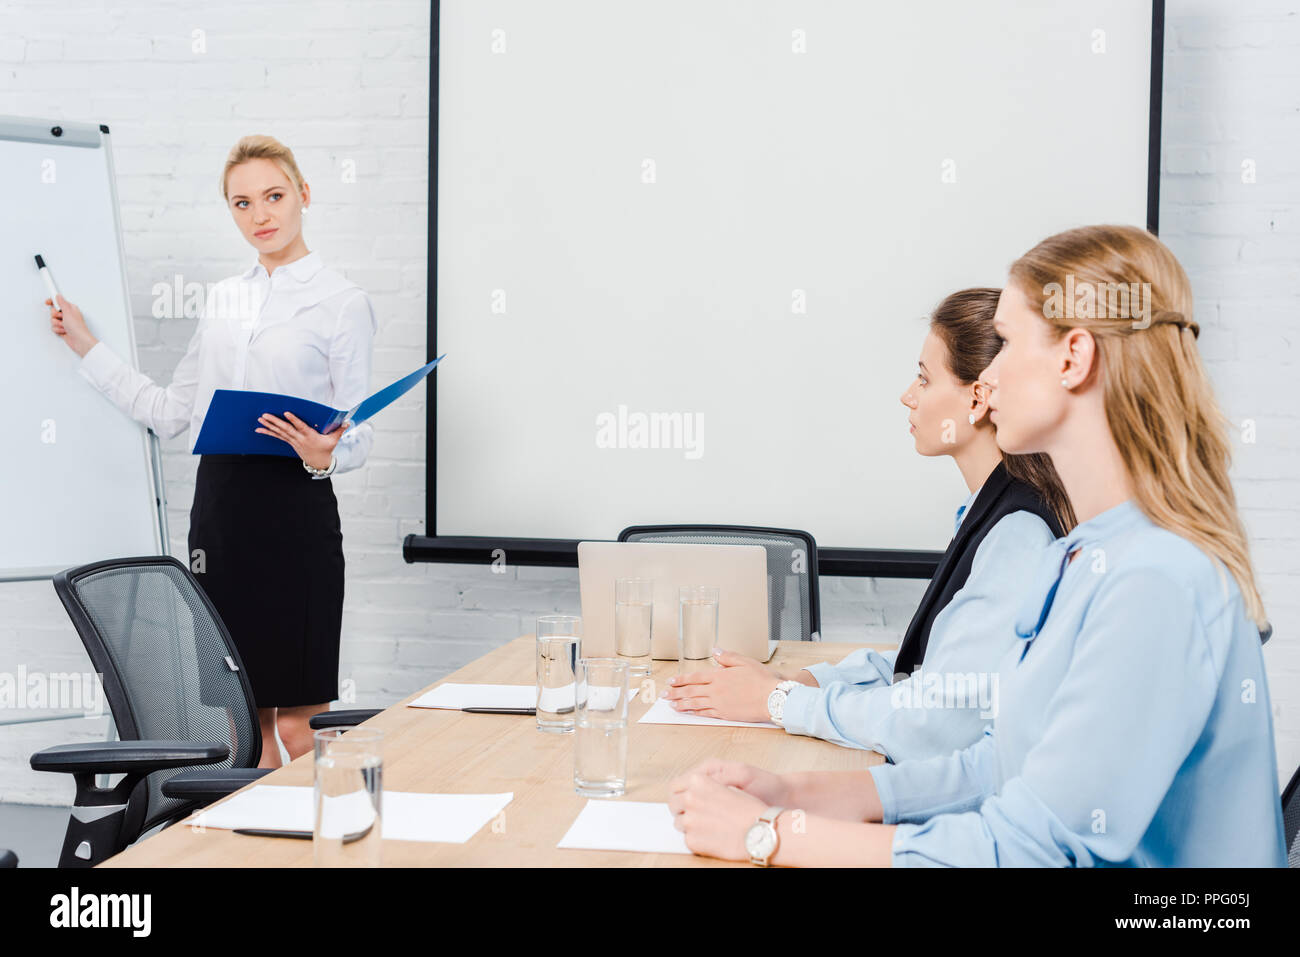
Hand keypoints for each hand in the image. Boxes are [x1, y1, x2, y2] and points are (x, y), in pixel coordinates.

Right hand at [47, 295, 98, 357]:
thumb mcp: (68, 312)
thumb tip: (59, 296)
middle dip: (55, 316)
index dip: (52, 302)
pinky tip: (64, 331)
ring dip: (57, 324)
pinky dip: (58, 330)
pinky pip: (54, 327)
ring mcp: (65, 323)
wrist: (79, 341)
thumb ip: (62, 303)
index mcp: (70, 309)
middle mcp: (67, 315)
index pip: (59, 302)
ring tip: (64, 326)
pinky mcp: (62, 329)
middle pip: (53, 312)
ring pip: (53, 320)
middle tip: (61, 318)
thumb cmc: (77, 327)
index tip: (47, 302)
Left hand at [255, 411, 349, 469]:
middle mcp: (300, 439)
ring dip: (269, 426)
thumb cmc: (326, 449)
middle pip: (286, 429)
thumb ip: (340, 430)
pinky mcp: (290, 443)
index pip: (301, 427)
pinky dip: (269, 432)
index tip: (287, 413)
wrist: (319, 462)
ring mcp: (293, 441)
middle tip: (265, 415)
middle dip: (275, 422)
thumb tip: (348, 422)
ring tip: (260, 419)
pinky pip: (278, 436)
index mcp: (310, 436)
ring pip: (280, 432)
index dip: (294, 420)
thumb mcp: (334, 440)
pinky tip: (259, 429)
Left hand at [663, 648, 780, 722]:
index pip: (695, 677)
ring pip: (696, 703)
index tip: (670, 682)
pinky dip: (695, 712)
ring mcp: (720, 703)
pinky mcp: (725, 714)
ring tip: (672, 705)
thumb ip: (728, 657)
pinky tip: (689, 712)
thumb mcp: (745, 662)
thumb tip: (715, 650)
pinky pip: (706, 713)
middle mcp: (716, 690)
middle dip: (675, 693)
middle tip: (663, 696)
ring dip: (682, 704)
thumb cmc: (762, 680)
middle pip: (691, 691)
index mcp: (720, 676)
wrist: (773, 698)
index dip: (681, 680)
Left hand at [668, 760, 772, 860]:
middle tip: (697, 814)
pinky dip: (697, 839)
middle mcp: (690, 799)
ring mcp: (689, 821)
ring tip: (708, 826)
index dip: (680, 793)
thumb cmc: (751, 809)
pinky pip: (687, 839)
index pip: (674, 786)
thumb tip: (691, 791)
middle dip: (682, 809)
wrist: (762, 831)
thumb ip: (707, 786)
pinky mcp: (692, 841)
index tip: (685, 799)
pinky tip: (713, 837)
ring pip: (679, 823)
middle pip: (674, 805)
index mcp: (698, 782)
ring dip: (689, 824)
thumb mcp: (729, 785)